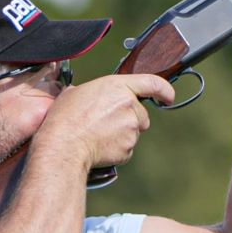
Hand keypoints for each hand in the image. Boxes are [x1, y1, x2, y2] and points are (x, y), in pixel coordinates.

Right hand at [34, 73, 175, 172]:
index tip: (168, 97)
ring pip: (133, 132)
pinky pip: (126, 149)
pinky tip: (99, 147)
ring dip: (121, 134)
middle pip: (141, 114)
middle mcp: (129, 106)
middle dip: (129, 119)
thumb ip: (91, 92)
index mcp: (118, 87)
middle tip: (106, 123)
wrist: (64, 145)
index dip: (164, 90)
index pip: (152, 83)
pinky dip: (116, 149)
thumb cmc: (65, 118)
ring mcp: (131, 129)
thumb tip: (84, 96)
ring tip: (97, 135)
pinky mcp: (128, 148)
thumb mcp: (74, 93)